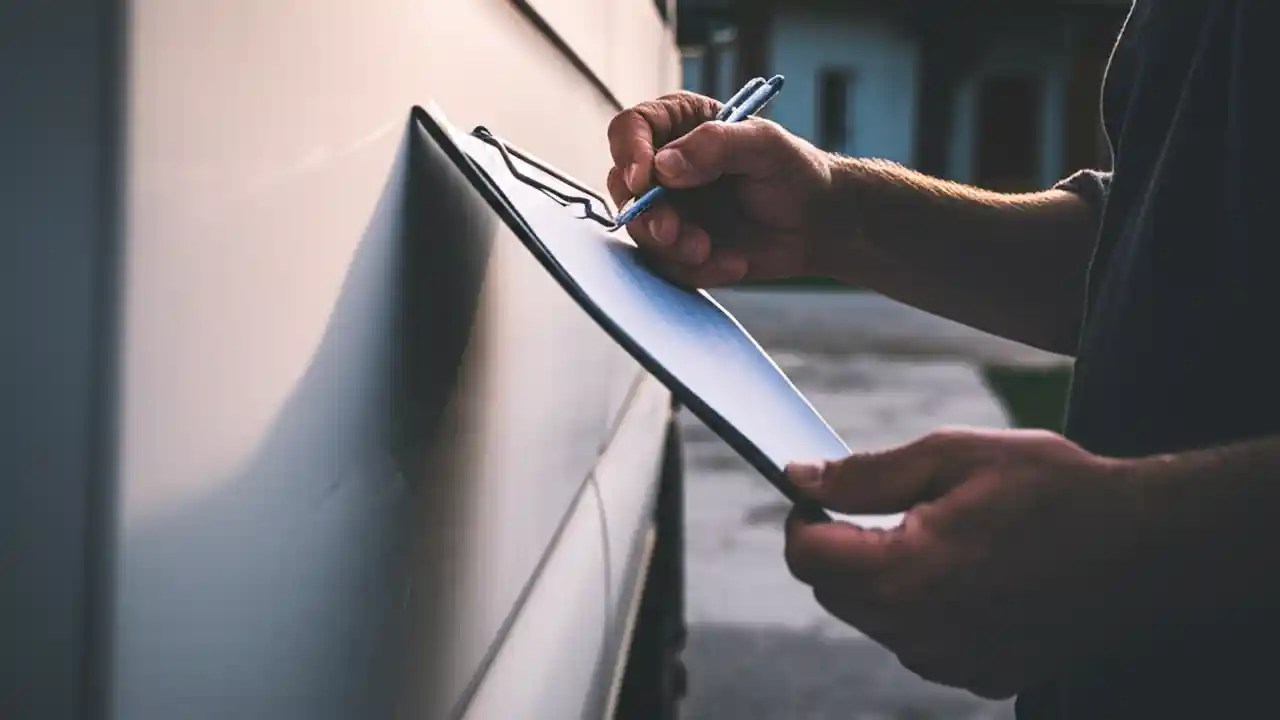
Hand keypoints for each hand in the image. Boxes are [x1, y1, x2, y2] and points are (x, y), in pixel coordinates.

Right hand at [606, 91, 835, 286]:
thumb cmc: (794, 171)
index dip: (629, 153)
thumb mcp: (764, 145)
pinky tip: (735, 263)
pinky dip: (697, 271)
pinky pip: (667, 265)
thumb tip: (663, 167)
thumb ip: (715, 146)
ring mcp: (670, 208)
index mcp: (680, 125)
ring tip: (709, 251)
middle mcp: (665, 167)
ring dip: (671, 249)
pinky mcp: (679, 247)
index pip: (631, 128)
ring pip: (640, 231)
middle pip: (623, 186)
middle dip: (646, 215)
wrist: (819, 223)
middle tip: (675, 233)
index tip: (645, 180)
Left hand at [783, 428, 1140, 698]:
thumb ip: (866, 474)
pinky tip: (967, 575)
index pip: (807, 557)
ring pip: (875, 621)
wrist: (1148, 547)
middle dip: (839, 548)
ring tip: (938, 536)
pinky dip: (922, 610)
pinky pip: (921, 644)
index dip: (801, 518)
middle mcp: (922, 632)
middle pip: (834, 593)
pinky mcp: (984, 675)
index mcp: (907, 572)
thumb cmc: (1054, 490)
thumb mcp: (953, 456)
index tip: (817, 494)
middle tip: (881, 507)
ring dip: (880, 579)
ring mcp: (955, 662)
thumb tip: (800, 478)